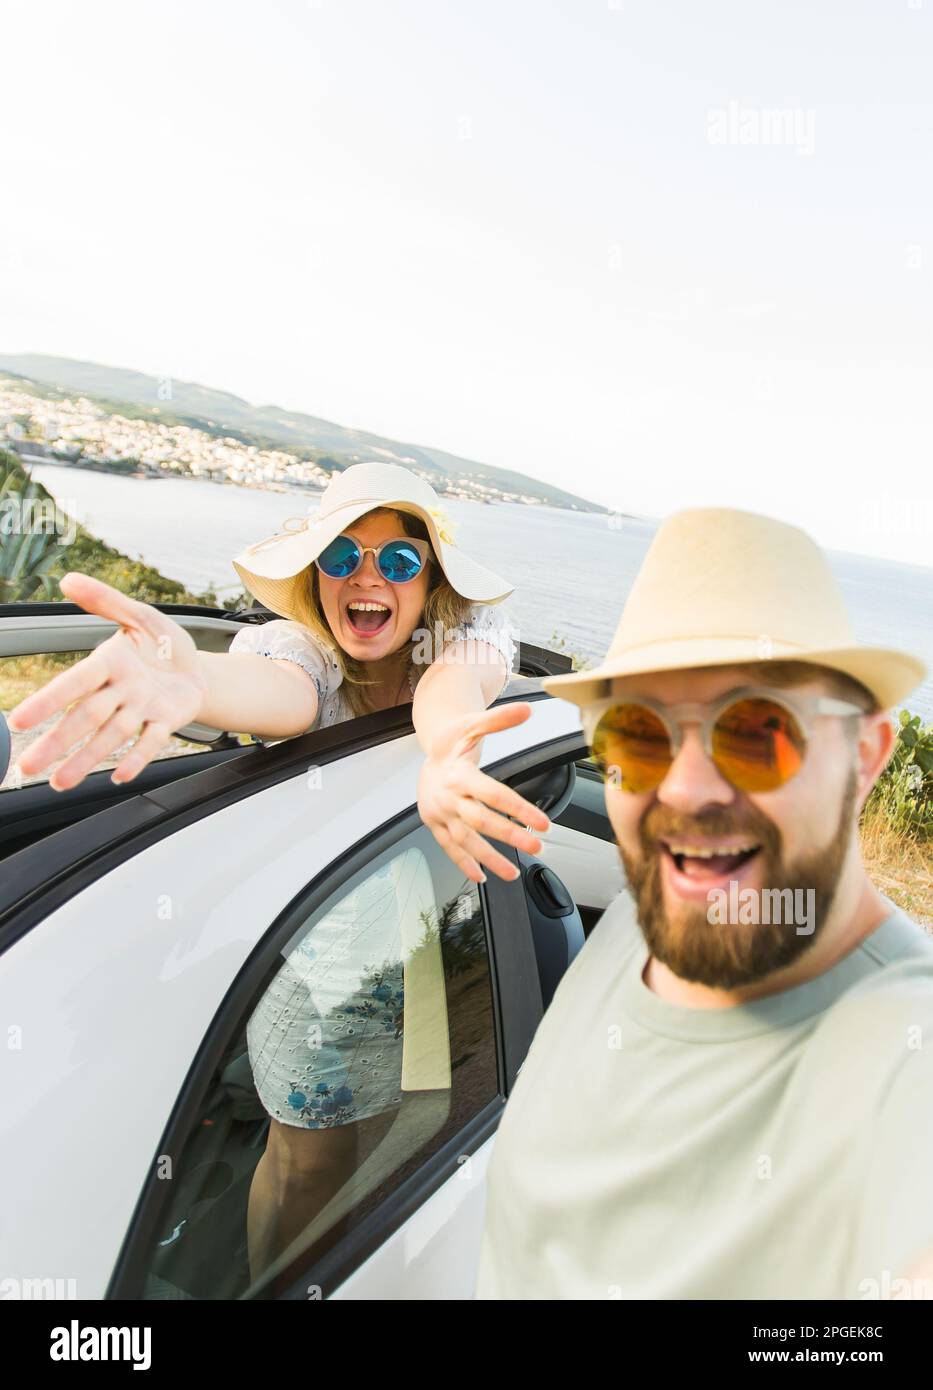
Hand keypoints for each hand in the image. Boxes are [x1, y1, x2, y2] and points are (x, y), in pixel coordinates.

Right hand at [7, 572, 207, 790]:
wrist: (198, 668)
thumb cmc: (163, 643)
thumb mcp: (140, 615)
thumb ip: (106, 601)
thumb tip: (68, 581)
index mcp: (109, 663)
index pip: (74, 682)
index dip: (48, 700)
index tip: (19, 720)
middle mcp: (121, 690)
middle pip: (85, 717)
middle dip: (57, 742)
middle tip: (29, 765)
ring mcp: (142, 708)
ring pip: (112, 735)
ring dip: (86, 759)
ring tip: (61, 782)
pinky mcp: (166, 721)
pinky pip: (150, 741)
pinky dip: (137, 757)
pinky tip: (120, 776)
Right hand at [416, 702, 550, 883]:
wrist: (427, 755)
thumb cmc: (453, 741)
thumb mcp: (473, 725)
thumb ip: (500, 719)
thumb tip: (527, 710)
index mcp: (459, 775)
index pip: (493, 794)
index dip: (518, 809)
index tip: (542, 822)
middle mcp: (449, 798)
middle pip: (480, 821)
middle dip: (509, 836)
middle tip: (536, 846)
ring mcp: (441, 815)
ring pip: (465, 841)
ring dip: (489, 859)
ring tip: (512, 872)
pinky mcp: (435, 826)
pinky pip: (449, 848)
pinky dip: (464, 864)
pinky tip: (481, 876)